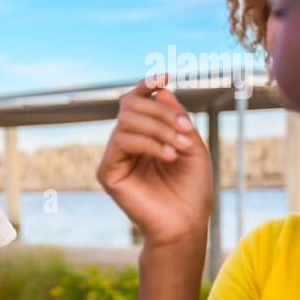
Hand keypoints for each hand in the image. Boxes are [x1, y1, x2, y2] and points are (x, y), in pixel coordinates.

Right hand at [96, 75, 212, 246]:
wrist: (186, 224)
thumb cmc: (192, 189)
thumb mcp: (192, 145)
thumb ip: (176, 118)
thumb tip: (160, 90)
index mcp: (145, 134)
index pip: (137, 101)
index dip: (147, 84)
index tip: (166, 75)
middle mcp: (126, 143)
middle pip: (131, 105)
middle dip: (161, 112)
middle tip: (186, 129)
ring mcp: (115, 157)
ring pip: (127, 122)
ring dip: (159, 129)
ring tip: (181, 148)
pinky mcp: (107, 172)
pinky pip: (122, 142)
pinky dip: (149, 144)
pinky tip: (169, 157)